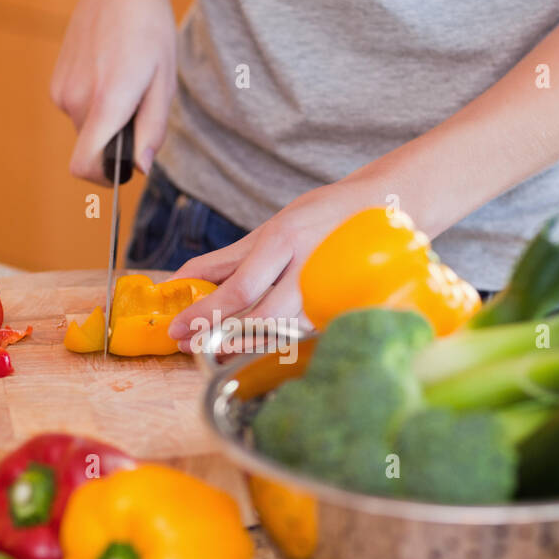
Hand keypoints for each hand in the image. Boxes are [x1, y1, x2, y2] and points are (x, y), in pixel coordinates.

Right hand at [50, 0, 176, 182]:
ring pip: (85, 127)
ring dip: (106, 118)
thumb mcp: (164, 82)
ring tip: (126, 80)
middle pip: (92, 147)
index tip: (122, 168)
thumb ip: (151, 131)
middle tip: (139, 102)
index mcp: (106, 101)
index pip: (83, 165)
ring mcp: (61, 88)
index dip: (103, 177)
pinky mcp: (56, 79)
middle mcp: (75, 99)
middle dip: (115, 139)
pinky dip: (95, 102)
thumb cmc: (150, 28)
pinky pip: (78, 108)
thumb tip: (139, 168)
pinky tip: (110, 69)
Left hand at [167, 174, 392, 348]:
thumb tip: (180, 279)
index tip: (178, 328)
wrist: (380, 209)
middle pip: (261, 316)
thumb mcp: (269, 228)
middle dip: (221, 335)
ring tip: (216, 349)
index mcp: (285, 238)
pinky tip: (251, 345)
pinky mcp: (342, 308)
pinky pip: (301, 334)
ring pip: (282, 331)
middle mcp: (308, 266)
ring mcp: (329, 290)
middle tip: (192, 345)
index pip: (240, 288)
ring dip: (245, 345)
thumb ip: (225, 259)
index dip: (204, 312)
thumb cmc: (318, 217)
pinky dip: (272, 342)